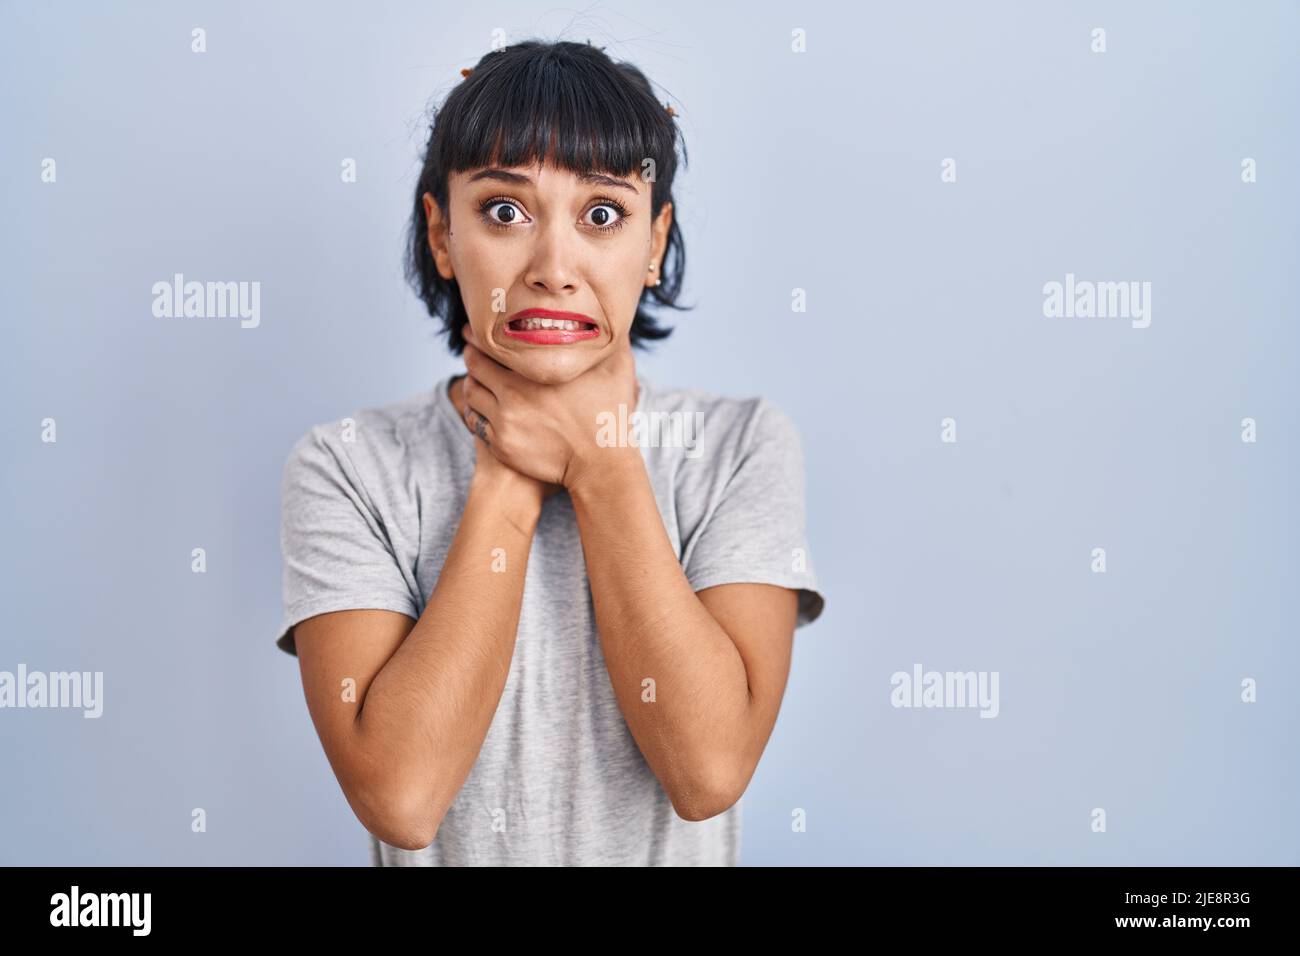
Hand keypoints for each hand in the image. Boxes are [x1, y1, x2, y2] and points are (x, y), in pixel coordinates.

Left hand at [459, 323, 639, 490]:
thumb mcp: (617, 369)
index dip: (480, 334)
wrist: (601, 464)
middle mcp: (514, 394)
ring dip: (472, 382)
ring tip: (477, 378)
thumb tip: (614, 316)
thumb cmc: (611, 415)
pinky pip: (476, 422)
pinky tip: (483, 406)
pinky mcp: (502, 445)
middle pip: (475, 366)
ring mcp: (505, 422)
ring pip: (471, 393)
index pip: (494, 343)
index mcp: (536, 371)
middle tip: (471, 349)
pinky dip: (476, 410)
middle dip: (471, 355)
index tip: (475, 328)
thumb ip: (611, 339)